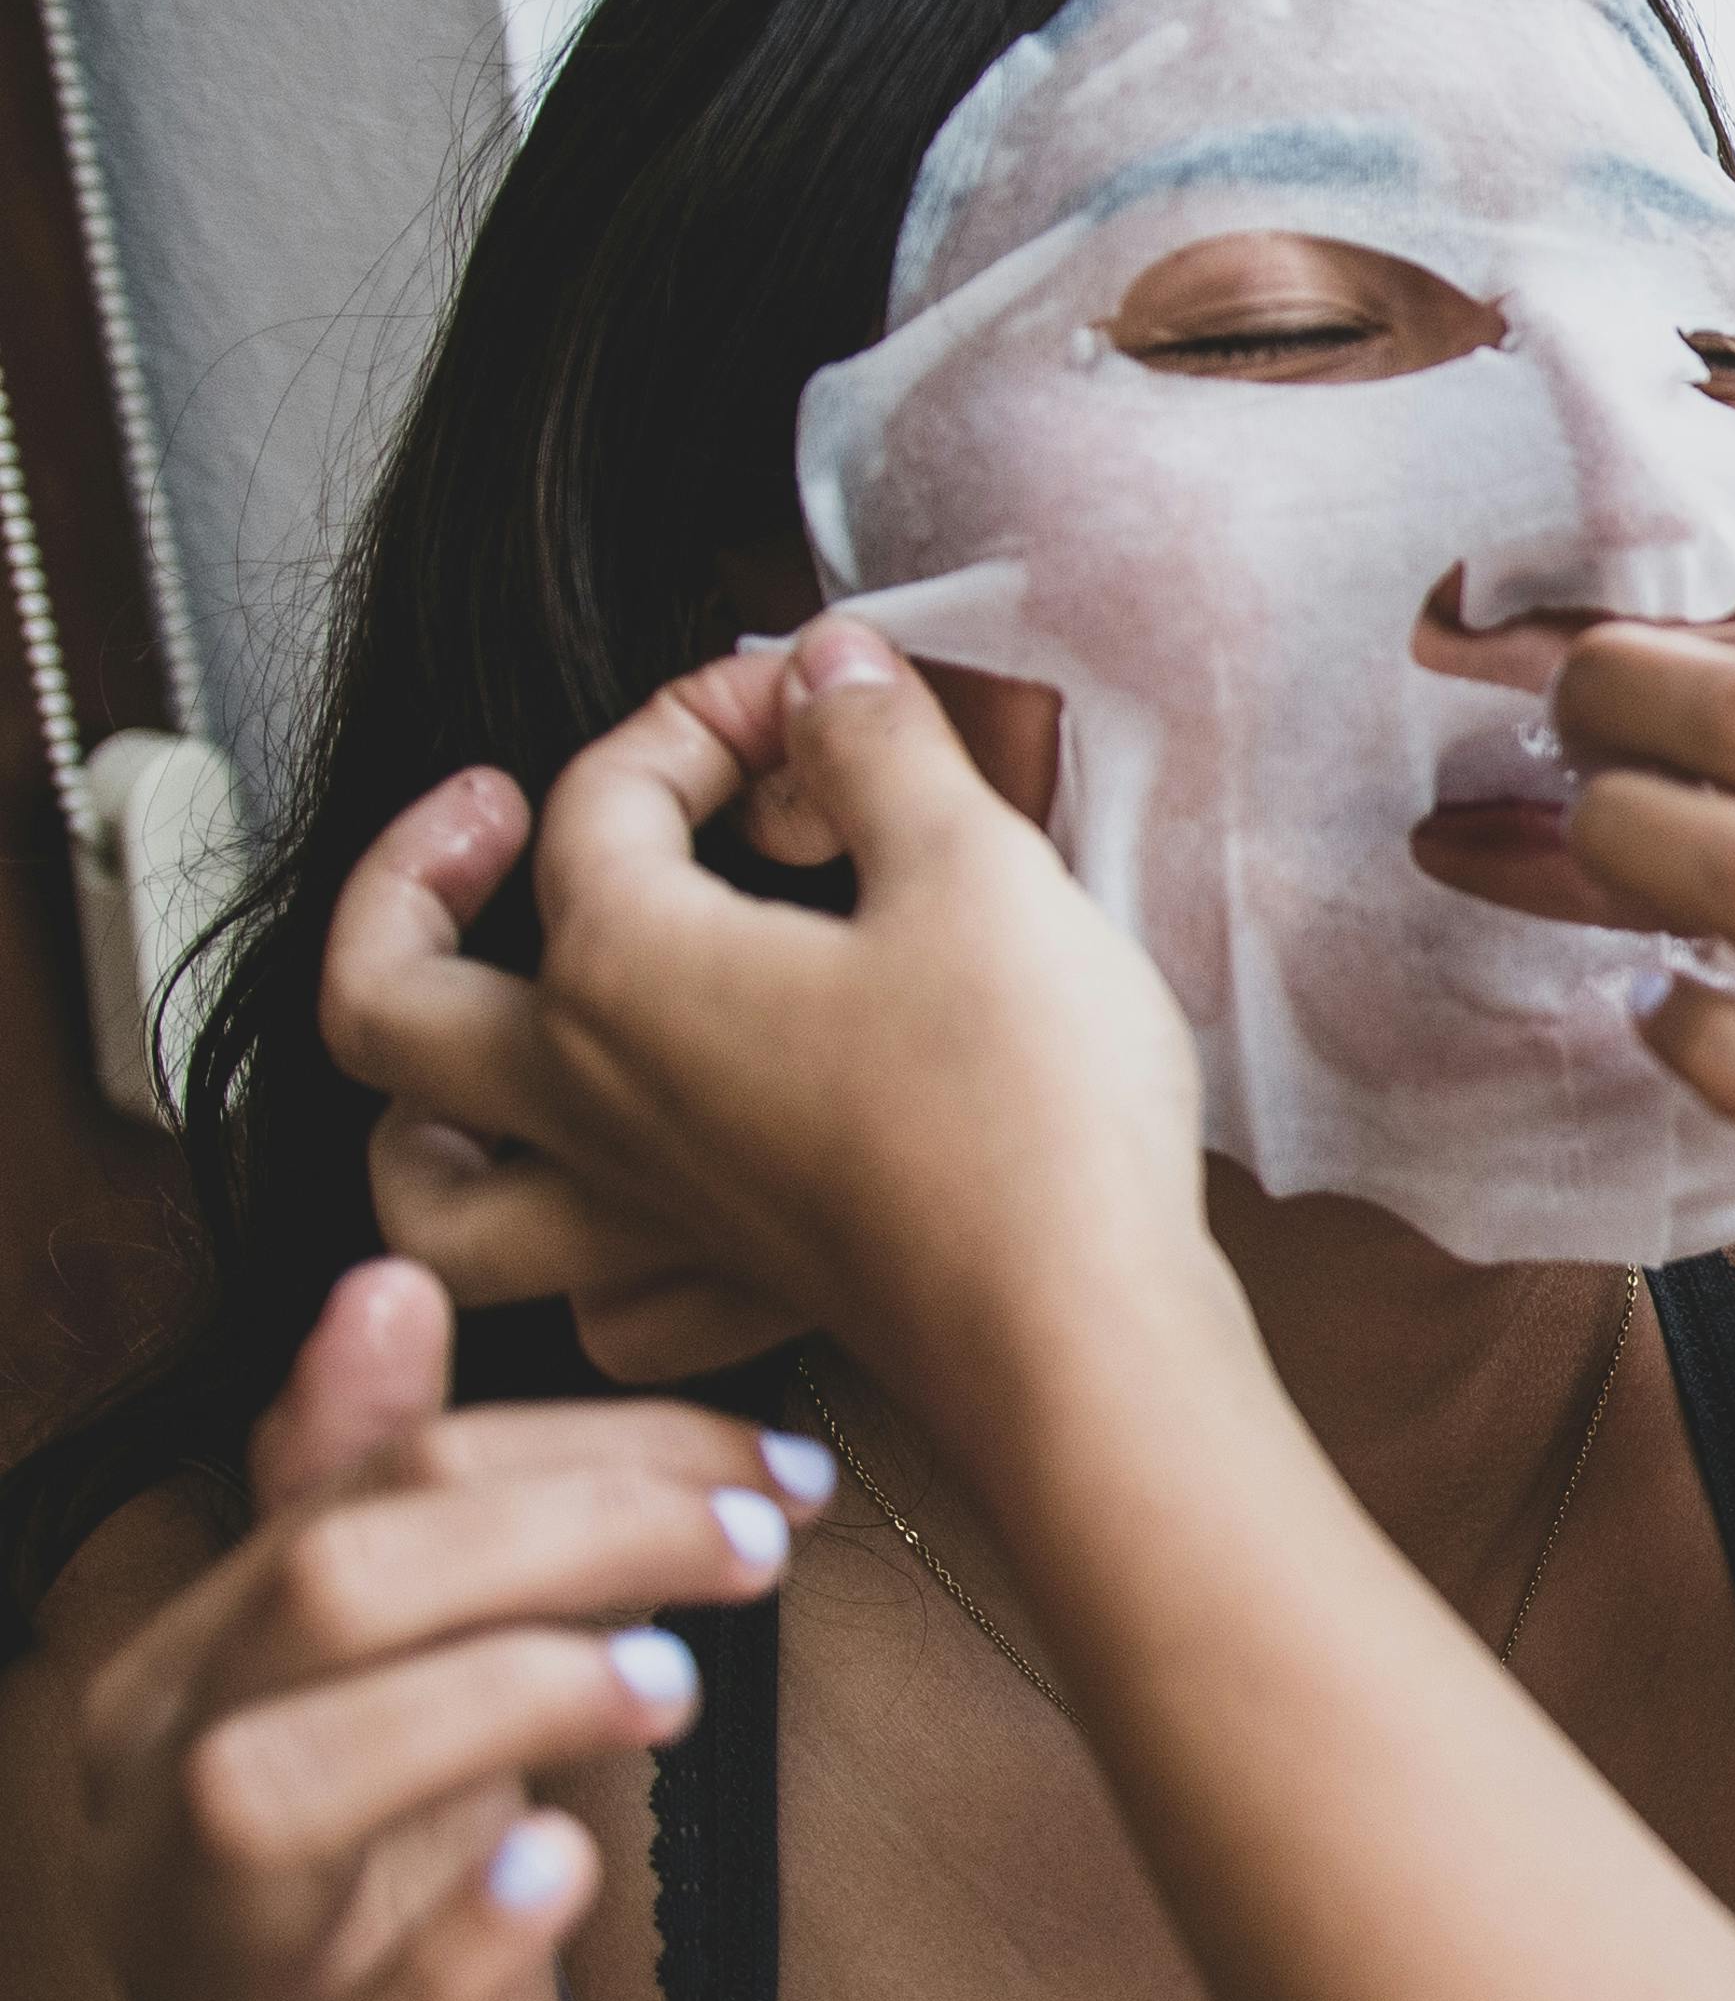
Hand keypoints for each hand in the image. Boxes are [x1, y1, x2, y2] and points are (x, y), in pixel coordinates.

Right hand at [72, 1260, 801, 2000]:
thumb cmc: (403, 1945)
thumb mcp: (403, 1704)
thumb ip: (369, 1506)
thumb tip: (382, 1282)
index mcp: (187, 1686)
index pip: (362, 1489)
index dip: (584, 1447)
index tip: (768, 1456)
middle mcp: (163, 1816)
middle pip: (325, 1596)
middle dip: (565, 1529)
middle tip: (758, 1536)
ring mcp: (219, 1975)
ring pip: (283, 1788)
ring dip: (496, 1696)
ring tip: (672, 1682)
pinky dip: (465, 1930)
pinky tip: (570, 1863)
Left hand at [319, 623, 1222, 1430]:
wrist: (1082, 1330)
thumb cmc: (1022, 1113)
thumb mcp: (976, 870)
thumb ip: (881, 748)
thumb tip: (828, 670)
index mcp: (625, 972)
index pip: (602, 798)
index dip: (702, 716)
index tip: (808, 700)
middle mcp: (595, 1100)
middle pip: (387, 1000)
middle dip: (403, 886)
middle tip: (483, 820)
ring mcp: (648, 1212)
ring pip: (430, 1192)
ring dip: (417, 1114)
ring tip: (476, 1046)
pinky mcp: (731, 1292)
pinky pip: (587, 1294)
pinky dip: (579, 1252)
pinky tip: (639, 1200)